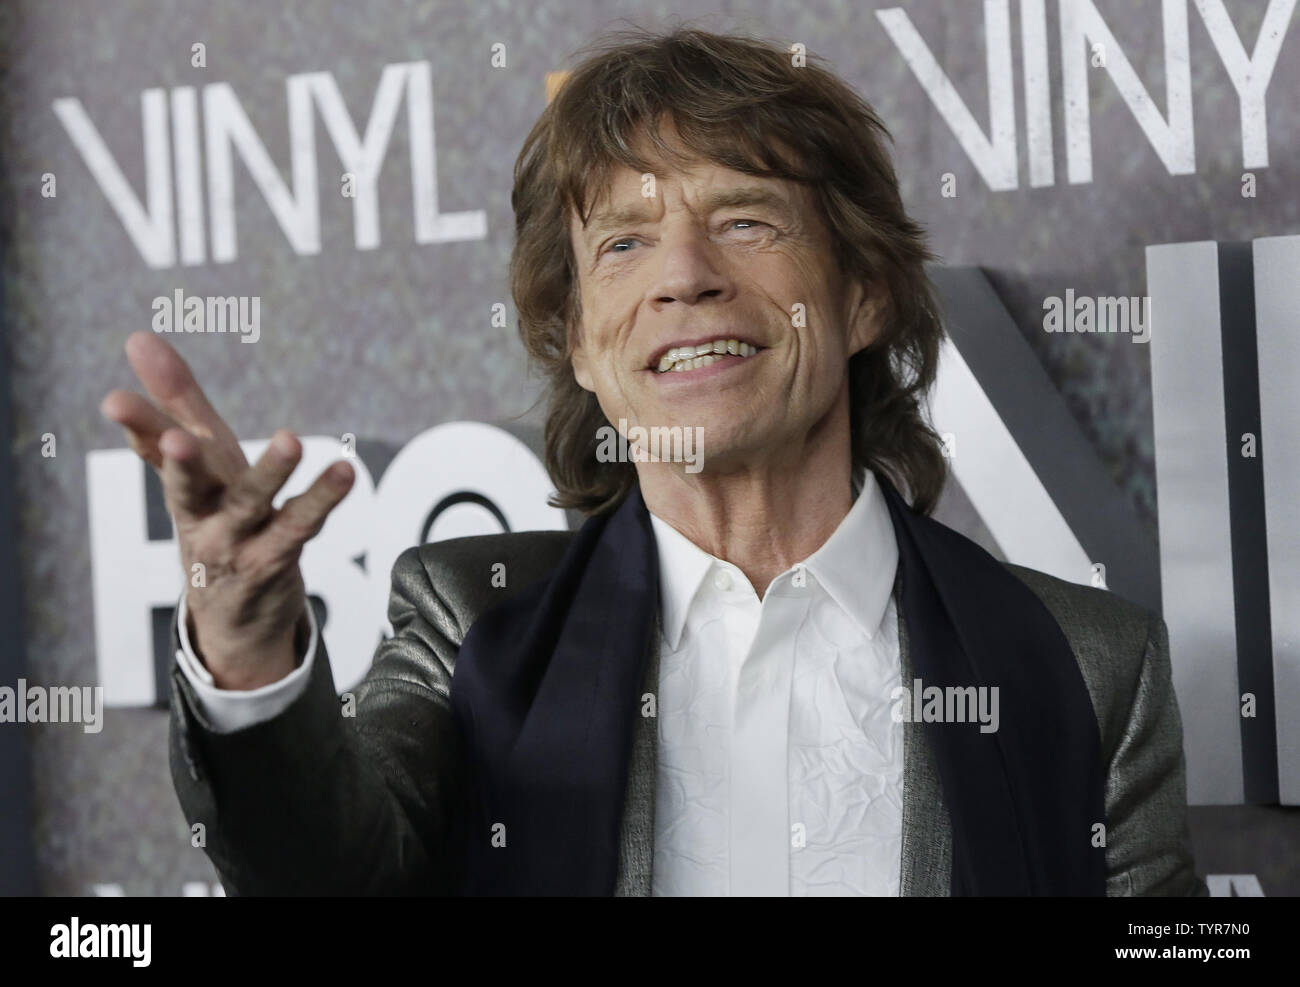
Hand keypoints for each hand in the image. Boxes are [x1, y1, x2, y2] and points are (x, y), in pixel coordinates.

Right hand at [100, 331, 353, 688]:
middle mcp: (203, 518)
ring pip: (251, 506)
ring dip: (270, 474)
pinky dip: (322, 500)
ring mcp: (237, 545)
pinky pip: (301, 527)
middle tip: (175, 439)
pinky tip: (345, 471)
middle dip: (179, 462)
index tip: (115, 401)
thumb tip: (140, 338)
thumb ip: (175, 406)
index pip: (156, 452)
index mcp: (183, 490)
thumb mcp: (196, 468)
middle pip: (187, 487)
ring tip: (290, 440)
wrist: (234, 620)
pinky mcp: (275, 562)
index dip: (139, 426)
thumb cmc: (216, 524)